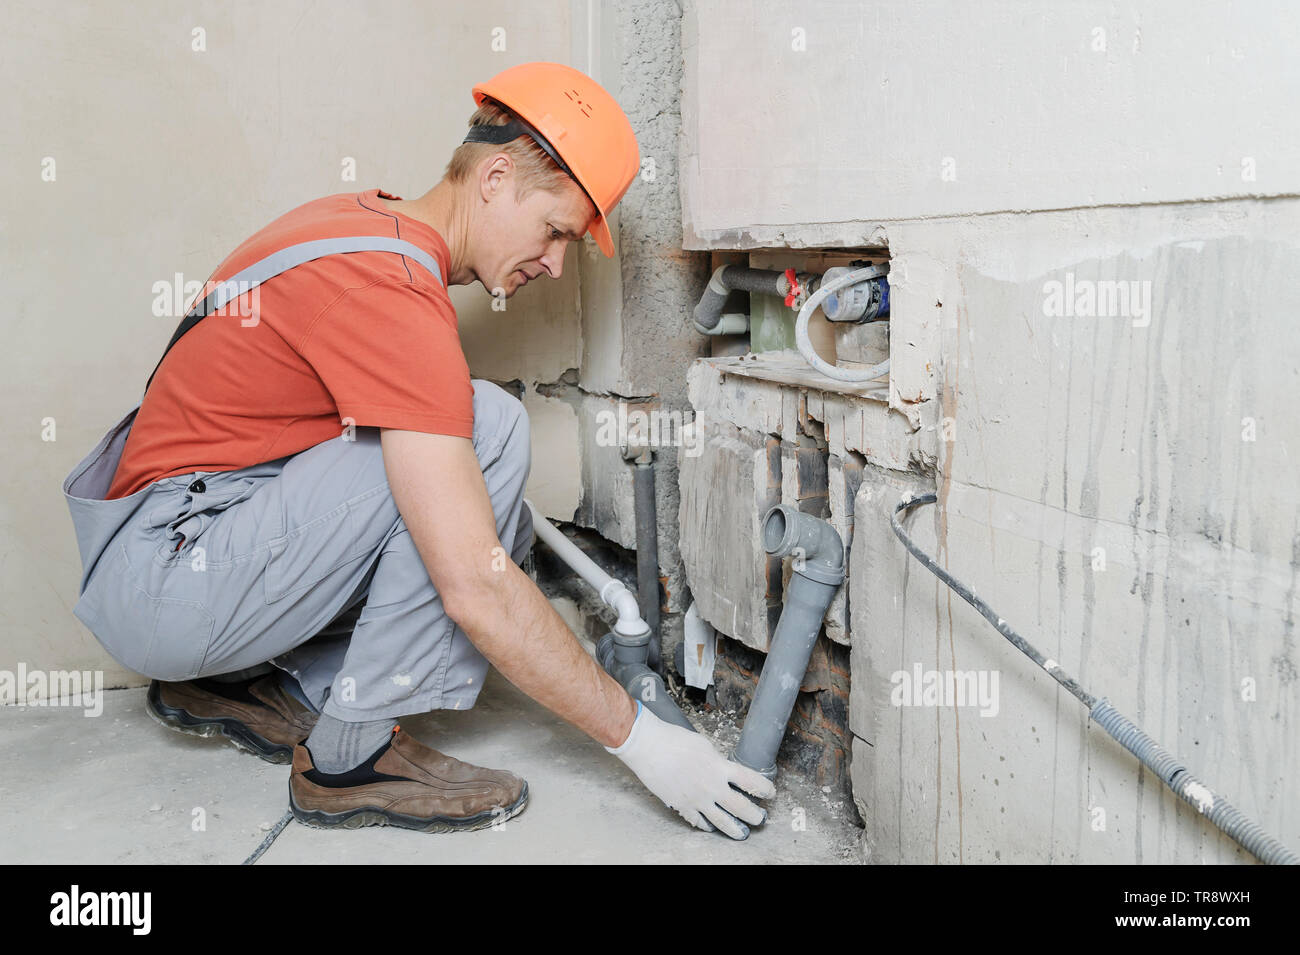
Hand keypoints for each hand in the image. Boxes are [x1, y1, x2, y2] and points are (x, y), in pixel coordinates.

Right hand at [605, 701, 774, 838]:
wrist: (649, 747)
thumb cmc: (674, 740)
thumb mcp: (704, 745)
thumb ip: (716, 761)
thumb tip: (721, 769)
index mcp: (720, 767)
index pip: (752, 781)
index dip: (765, 789)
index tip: (770, 793)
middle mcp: (712, 787)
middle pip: (742, 807)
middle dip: (755, 815)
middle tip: (761, 818)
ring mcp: (697, 799)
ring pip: (722, 822)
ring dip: (735, 829)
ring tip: (743, 833)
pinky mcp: (682, 806)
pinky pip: (698, 822)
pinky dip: (706, 826)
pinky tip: (710, 828)